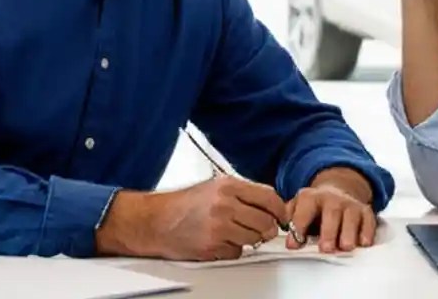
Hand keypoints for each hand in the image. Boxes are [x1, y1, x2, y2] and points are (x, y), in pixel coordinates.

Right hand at [96, 175, 287, 260]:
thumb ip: (242, 193)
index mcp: (228, 186)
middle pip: (265, 221)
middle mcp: (224, 204)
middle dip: (267, 228)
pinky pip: (236, 252)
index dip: (279, 210)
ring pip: (254, 239)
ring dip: (249, 240)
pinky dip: (232, 249)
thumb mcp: (215, 187)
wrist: (156, 220)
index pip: (268, 197)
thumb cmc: (183, 204)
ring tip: (236, 233)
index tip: (281, 216)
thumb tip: (269, 204)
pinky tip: (220, 241)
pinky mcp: (212, 246)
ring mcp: (218, 226)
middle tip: (263, 230)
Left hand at [286, 169, 376, 252]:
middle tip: (325, 248)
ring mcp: (350, 204)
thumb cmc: (314, 209)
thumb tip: (285, 236)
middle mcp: (331, 198)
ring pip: (351, 216)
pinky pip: (369, 219)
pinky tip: (364, 243)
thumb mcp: (298, 208)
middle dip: (329, 231)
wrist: (337, 192)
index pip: (303, 211)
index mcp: (310, 197)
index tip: (293, 245)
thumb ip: (289, 220)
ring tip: (345, 247)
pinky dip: (367, 231)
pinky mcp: (365, 211)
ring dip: (349, 232)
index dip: (298, 227)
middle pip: (331, 212)